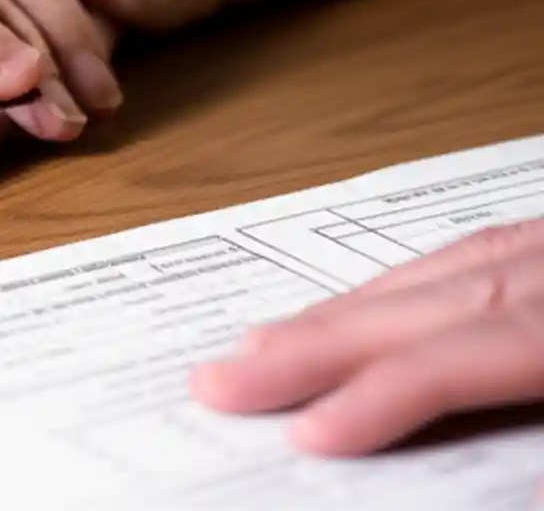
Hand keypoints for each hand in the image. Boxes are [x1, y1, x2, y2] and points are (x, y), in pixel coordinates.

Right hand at [191, 220, 543, 455]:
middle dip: (311, 343)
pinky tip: (362, 302)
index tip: (308, 434)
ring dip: (340, 311)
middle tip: (221, 378)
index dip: (378, 393)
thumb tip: (513, 498)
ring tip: (261, 342)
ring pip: (429, 270)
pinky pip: (464, 250)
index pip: (456, 357)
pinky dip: (396, 281)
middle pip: (417, 304)